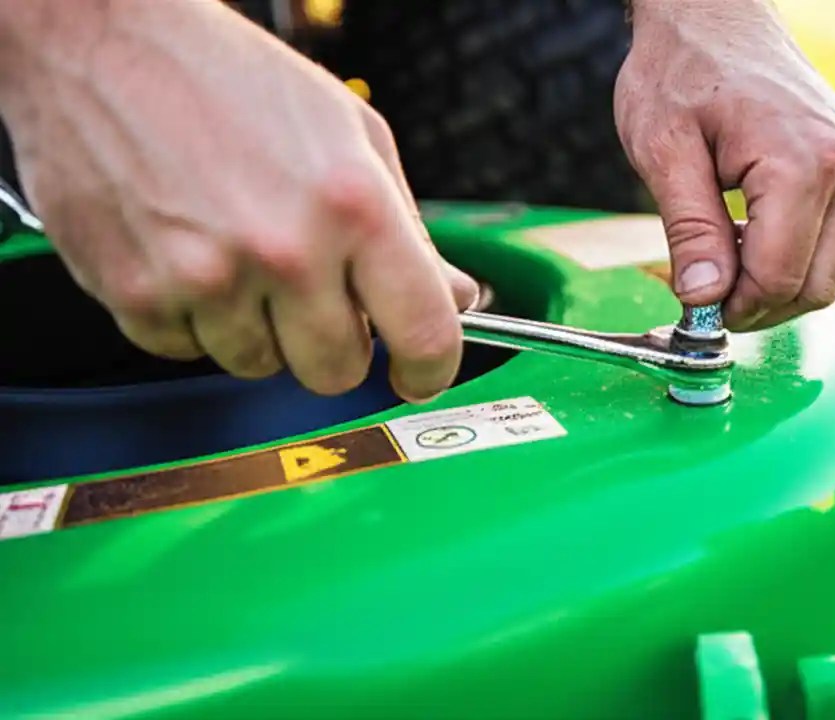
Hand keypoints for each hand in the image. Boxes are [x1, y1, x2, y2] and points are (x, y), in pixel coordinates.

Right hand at [0, 0, 475, 400]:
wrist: (103, 43)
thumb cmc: (232, 79)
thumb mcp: (352, 134)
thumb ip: (411, 230)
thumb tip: (456, 298)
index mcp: (354, 206)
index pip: (425, 332)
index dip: (431, 367)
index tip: (419, 373)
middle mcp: (284, 249)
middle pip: (336, 370)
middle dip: (334, 343)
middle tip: (312, 292)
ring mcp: (206, 278)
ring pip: (259, 364)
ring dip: (258, 327)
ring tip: (238, 251)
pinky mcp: (136, 295)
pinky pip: (187, 351)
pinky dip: (193, 317)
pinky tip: (188, 253)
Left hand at [615, 0, 834, 331]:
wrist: (716, 11)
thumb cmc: (682, 67)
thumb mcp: (663, 149)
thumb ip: (689, 229)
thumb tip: (703, 300)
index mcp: (802, 162)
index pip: (778, 277)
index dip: (732, 308)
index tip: (692, 307)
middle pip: (816, 287)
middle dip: (759, 305)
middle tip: (705, 293)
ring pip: (833, 272)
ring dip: (777, 284)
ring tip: (722, 256)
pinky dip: (795, 259)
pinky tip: (748, 237)